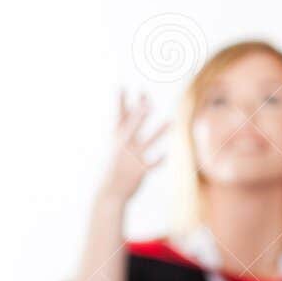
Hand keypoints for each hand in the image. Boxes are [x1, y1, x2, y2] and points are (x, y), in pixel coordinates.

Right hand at [98, 91, 166, 205]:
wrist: (108, 194)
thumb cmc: (113, 171)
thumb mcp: (116, 150)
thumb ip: (123, 137)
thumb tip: (128, 124)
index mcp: (117, 140)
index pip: (119, 117)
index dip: (120, 102)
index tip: (121, 86)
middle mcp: (123, 147)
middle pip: (132, 126)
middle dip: (139, 113)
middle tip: (146, 100)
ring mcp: (131, 158)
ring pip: (147, 142)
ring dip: (159, 132)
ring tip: (172, 122)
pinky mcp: (139, 172)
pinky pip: (151, 164)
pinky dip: (158, 160)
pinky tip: (166, 155)